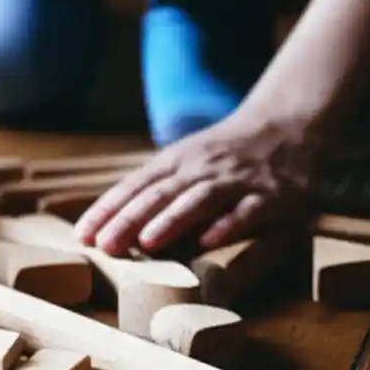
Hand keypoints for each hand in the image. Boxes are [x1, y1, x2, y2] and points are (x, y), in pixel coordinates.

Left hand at [75, 111, 324, 254]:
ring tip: (147, 243)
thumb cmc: (222, 153)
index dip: (108, 210)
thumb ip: (154, 188)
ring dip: (172, 220)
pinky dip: (227, 225)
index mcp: (175, 162)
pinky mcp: (269, 195)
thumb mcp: (184, 161)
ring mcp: (234, 180)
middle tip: (105, 245)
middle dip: (129, 220)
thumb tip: (109, 222)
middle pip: (159, 194)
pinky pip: (247, 211)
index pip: (134, 186)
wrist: (286, 124)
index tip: (83, 234)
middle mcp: (200, 169)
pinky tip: (209, 241)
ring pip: (199, 199)